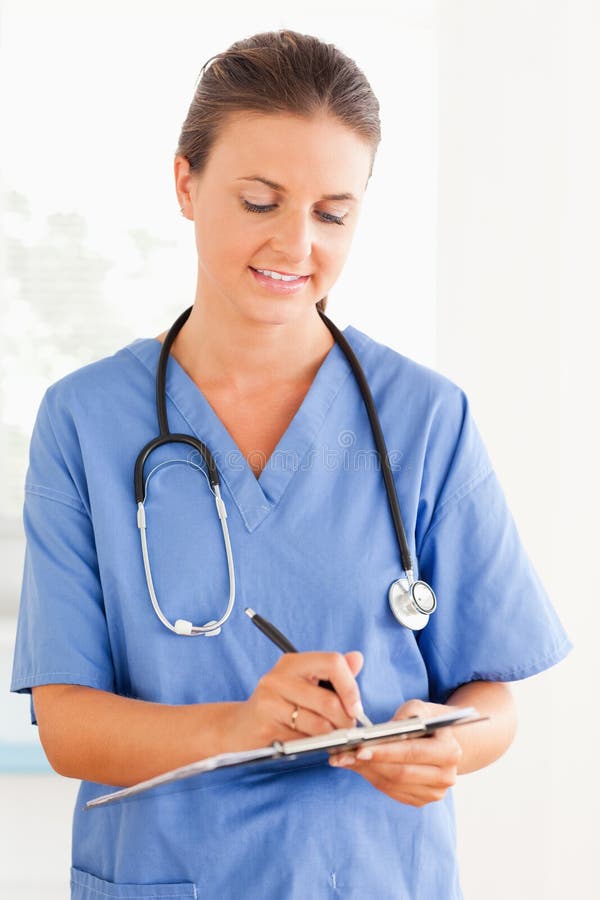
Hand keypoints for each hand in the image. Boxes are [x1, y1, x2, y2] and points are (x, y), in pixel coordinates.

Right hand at [231, 650, 364, 748]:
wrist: (240, 727)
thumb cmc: (279, 706)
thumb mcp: (304, 684)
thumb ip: (333, 673)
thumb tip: (358, 658)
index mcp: (293, 662)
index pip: (333, 663)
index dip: (351, 687)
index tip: (356, 708)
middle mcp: (279, 677)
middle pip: (329, 701)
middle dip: (345, 722)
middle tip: (348, 731)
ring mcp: (270, 701)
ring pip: (319, 725)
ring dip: (332, 738)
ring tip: (332, 740)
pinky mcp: (265, 725)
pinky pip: (303, 741)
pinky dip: (313, 747)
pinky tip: (311, 745)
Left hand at [329, 698, 462, 807]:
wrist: (443, 740)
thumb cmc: (425, 721)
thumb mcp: (417, 709)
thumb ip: (400, 718)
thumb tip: (373, 735)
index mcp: (450, 751)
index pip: (412, 753)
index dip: (384, 752)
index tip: (359, 748)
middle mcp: (446, 776)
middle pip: (400, 773)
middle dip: (369, 763)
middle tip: (342, 754)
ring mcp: (434, 792)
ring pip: (392, 784)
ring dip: (365, 771)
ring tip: (342, 758)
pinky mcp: (421, 800)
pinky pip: (391, 791)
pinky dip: (371, 778)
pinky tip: (356, 765)